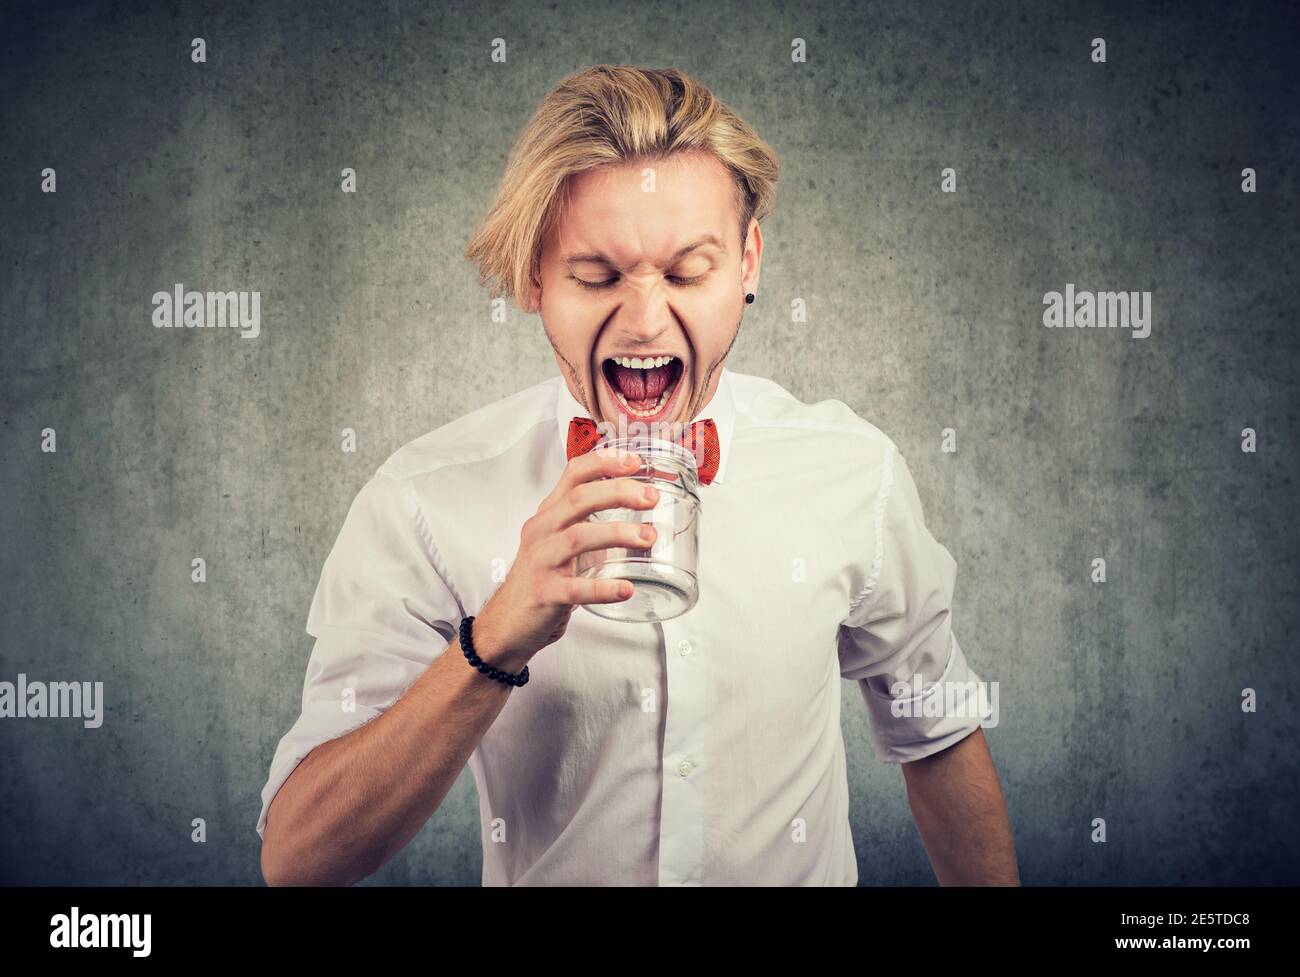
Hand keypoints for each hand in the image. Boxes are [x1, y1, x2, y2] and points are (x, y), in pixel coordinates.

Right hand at [472, 447, 658, 671]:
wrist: (507, 623)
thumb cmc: (540, 580)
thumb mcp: (559, 542)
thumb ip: (588, 523)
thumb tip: (637, 510)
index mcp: (549, 515)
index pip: (573, 474)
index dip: (604, 463)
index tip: (635, 462)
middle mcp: (542, 532)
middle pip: (579, 499)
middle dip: (618, 492)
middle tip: (651, 498)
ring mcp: (541, 562)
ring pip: (578, 537)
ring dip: (616, 533)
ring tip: (648, 537)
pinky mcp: (544, 594)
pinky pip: (575, 588)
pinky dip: (603, 588)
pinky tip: (625, 589)